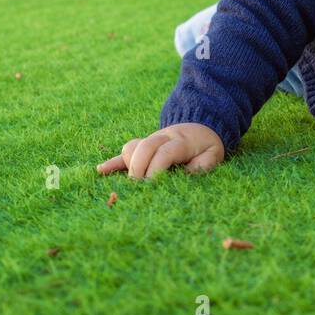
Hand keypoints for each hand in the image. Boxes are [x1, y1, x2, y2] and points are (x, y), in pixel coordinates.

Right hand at [96, 123, 224, 179]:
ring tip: (129, 184)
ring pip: (133, 147)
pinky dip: (114, 161)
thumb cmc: (208, 146)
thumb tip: (185, 176)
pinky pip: (126, 152)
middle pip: (144, 147)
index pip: (164, 152)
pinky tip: (101, 170)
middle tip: (138, 188)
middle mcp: (163, 137)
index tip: (151, 185)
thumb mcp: (214, 155)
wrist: (203, 126)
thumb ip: (202, 165)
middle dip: (138, 168)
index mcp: (181, 141)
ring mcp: (151, 140)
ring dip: (128, 164)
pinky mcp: (144, 146)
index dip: (156, 168)